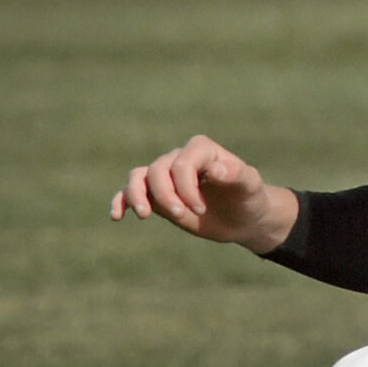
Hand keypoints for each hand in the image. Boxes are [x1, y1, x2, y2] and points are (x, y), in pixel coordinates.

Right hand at [111, 134, 297, 251]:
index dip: (185, 187)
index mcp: (201, 150)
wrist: (244, 216)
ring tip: (144, 215)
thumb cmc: (249, 196)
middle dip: (165, 195)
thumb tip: (214, 169)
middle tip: (183, 216)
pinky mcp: (157, 195)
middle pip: (157, 170)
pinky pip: (131, 191)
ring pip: (138, 176)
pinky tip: (118, 216)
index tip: (200, 209)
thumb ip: (235, 174)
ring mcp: (166, 177)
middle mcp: (179, 158)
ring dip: (136, 195)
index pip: (181, 163)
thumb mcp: (249, 185)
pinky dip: (122, 201)